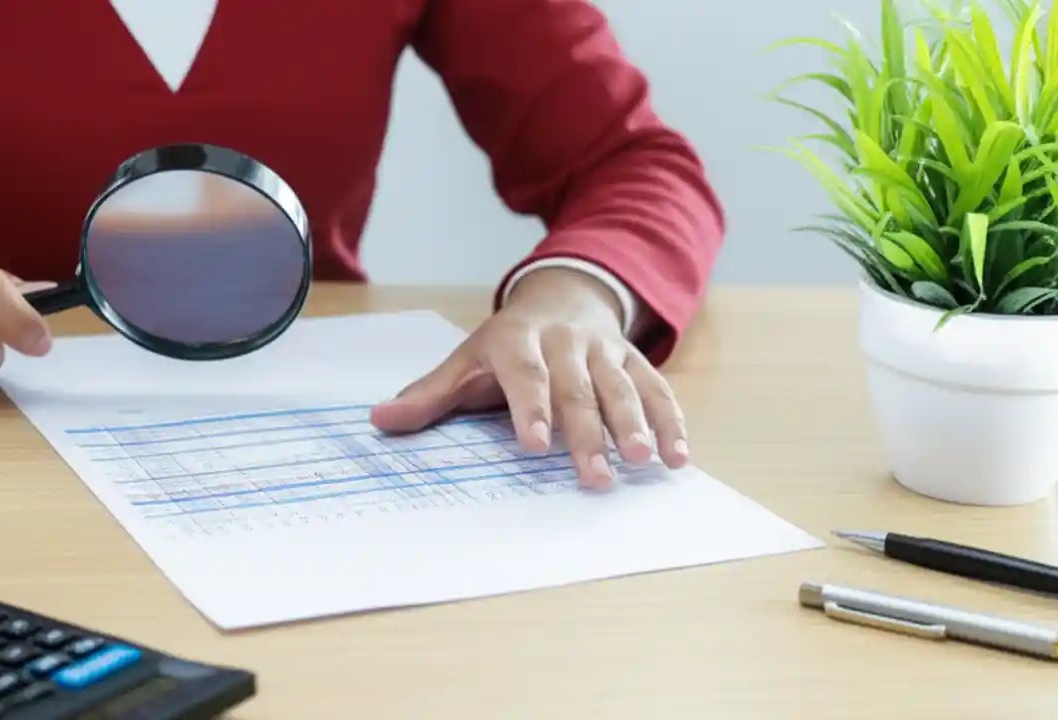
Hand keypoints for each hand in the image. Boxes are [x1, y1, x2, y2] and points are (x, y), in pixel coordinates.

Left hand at [370, 267, 688, 488]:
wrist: (563, 296)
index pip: (525, 374)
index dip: (530, 408)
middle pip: (578, 389)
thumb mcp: (466, 362)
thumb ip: (429, 395)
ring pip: (623, 387)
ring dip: (637, 426)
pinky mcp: (634, 360)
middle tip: (597, 477)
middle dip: (589, 433)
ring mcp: (605, 350)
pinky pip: (657, 388)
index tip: (533, 446)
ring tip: (647, 463)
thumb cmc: (506, 345)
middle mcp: (566, 342)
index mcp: (517, 340)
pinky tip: (678, 455)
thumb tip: (379, 420)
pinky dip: (671, 421)